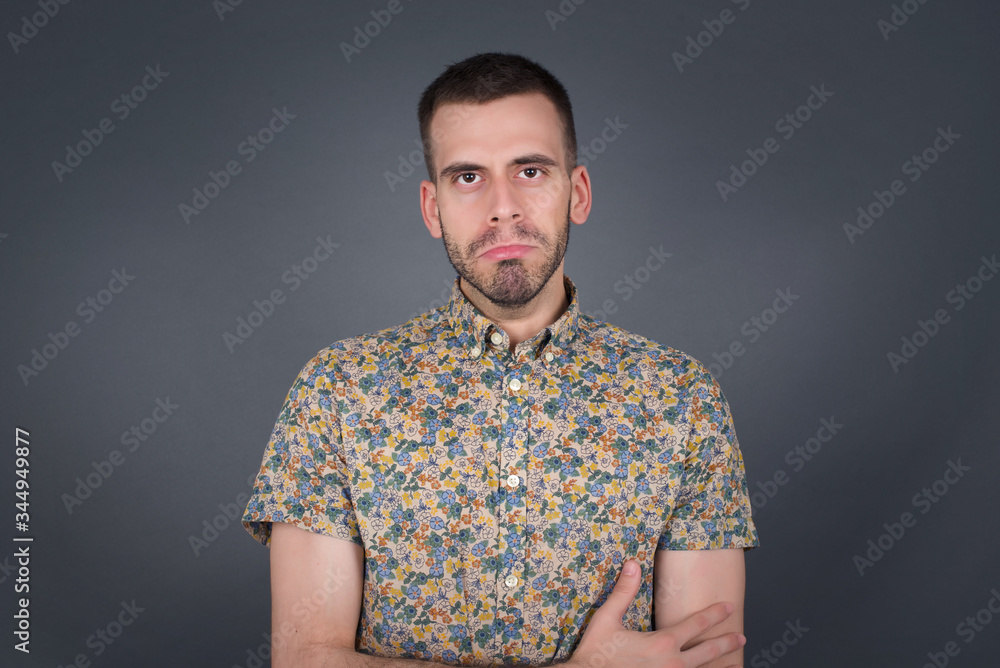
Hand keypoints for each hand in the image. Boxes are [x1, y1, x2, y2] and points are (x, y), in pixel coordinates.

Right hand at [566, 559, 745, 667]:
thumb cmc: (596, 653)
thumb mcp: (607, 618)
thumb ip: (623, 592)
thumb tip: (632, 564)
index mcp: (662, 642)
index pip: (697, 624)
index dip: (715, 614)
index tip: (729, 607)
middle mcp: (672, 663)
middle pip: (708, 651)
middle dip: (727, 642)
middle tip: (742, 637)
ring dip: (719, 666)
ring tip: (734, 663)